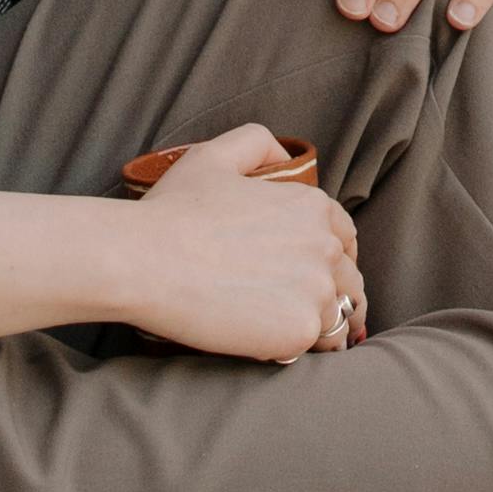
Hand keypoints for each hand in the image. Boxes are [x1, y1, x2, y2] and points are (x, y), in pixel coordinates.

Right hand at [126, 123, 363, 361]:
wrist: (144, 260)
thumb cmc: (173, 210)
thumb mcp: (213, 156)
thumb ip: (256, 144)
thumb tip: (284, 156)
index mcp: (310, 206)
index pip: (344, 235)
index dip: (331, 254)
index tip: (311, 270)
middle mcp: (324, 246)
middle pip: (348, 278)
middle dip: (331, 291)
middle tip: (301, 306)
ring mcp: (316, 289)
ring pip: (340, 315)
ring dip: (322, 323)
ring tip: (290, 327)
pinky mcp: (299, 329)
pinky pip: (319, 346)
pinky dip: (304, 347)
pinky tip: (278, 343)